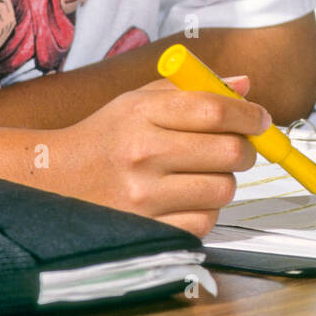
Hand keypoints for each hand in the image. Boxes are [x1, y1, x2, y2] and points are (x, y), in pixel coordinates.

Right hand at [37, 74, 267, 237]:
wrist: (56, 180)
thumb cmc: (106, 137)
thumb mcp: (138, 101)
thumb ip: (192, 90)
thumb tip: (245, 86)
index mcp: (142, 113)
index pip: (214, 109)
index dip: (249, 113)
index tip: (260, 118)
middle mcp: (143, 153)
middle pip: (229, 151)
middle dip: (246, 149)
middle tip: (240, 147)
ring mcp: (144, 196)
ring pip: (223, 189)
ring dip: (225, 181)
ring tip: (205, 173)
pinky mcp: (148, 230)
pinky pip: (206, 222)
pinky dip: (206, 210)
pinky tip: (188, 198)